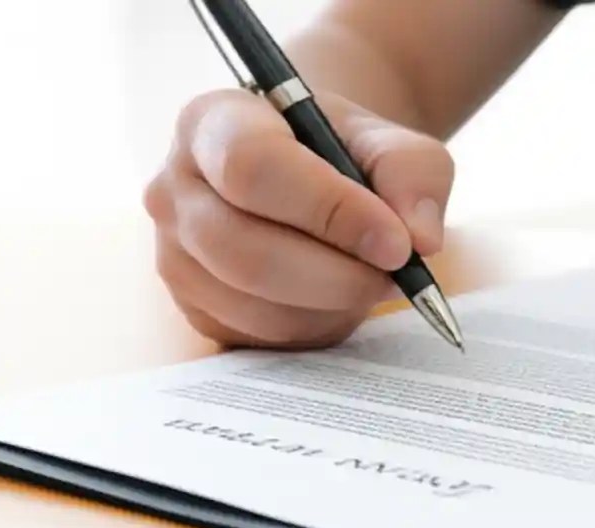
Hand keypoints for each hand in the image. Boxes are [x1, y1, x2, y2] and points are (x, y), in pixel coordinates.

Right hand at [143, 89, 453, 347]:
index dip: (329, 210)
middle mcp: (174, 188)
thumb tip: (420, 240)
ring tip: (369, 278)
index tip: (395, 242)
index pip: (253, 166)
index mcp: (212, 123)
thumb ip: (412, 173)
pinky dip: (313, 328)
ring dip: (330, 305)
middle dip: (335, 275)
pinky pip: (256, 337)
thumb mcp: (388, 141)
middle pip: (243, 249)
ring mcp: (174, 255)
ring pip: (252, 304)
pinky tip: (336, 298)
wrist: (310, 179)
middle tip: (395, 274)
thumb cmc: (342, 153)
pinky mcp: (194, 308)